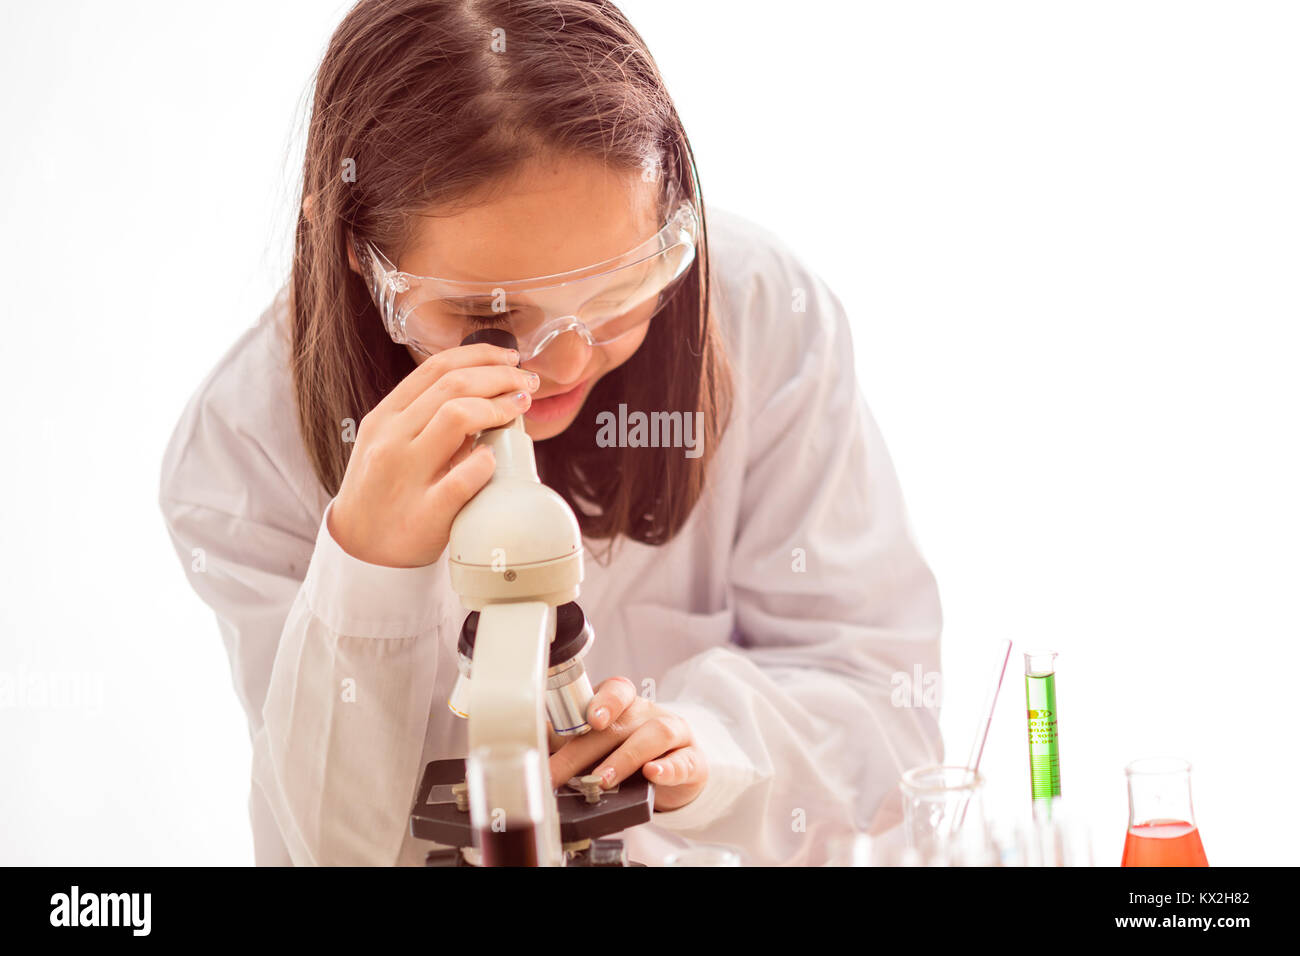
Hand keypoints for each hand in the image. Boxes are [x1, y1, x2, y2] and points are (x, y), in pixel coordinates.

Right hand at [328, 343, 539, 566]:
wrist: (359, 548)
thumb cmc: (385, 489)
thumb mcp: (392, 442)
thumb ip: (427, 417)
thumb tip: (486, 391)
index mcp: (385, 417)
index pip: (436, 368)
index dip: (480, 355)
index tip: (509, 359)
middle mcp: (392, 439)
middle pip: (454, 385)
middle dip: (500, 377)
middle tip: (527, 384)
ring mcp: (406, 475)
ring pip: (456, 416)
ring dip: (498, 407)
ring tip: (518, 409)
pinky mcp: (424, 513)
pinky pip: (463, 478)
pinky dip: (486, 463)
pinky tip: (495, 458)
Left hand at [548, 677, 707, 811]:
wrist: (674, 774)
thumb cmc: (629, 753)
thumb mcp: (597, 746)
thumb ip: (566, 741)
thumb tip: (529, 742)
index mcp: (623, 704)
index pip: (615, 691)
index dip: (601, 702)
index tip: (587, 720)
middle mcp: (648, 713)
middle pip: (622, 722)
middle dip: (589, 749)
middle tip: (564, 772)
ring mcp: (674, 734)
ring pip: (654, 734)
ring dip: (625, 757)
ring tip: (602, 779)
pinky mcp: (692, 761)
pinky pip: (684, 761)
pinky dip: (668, 768)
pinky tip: (652, 774)